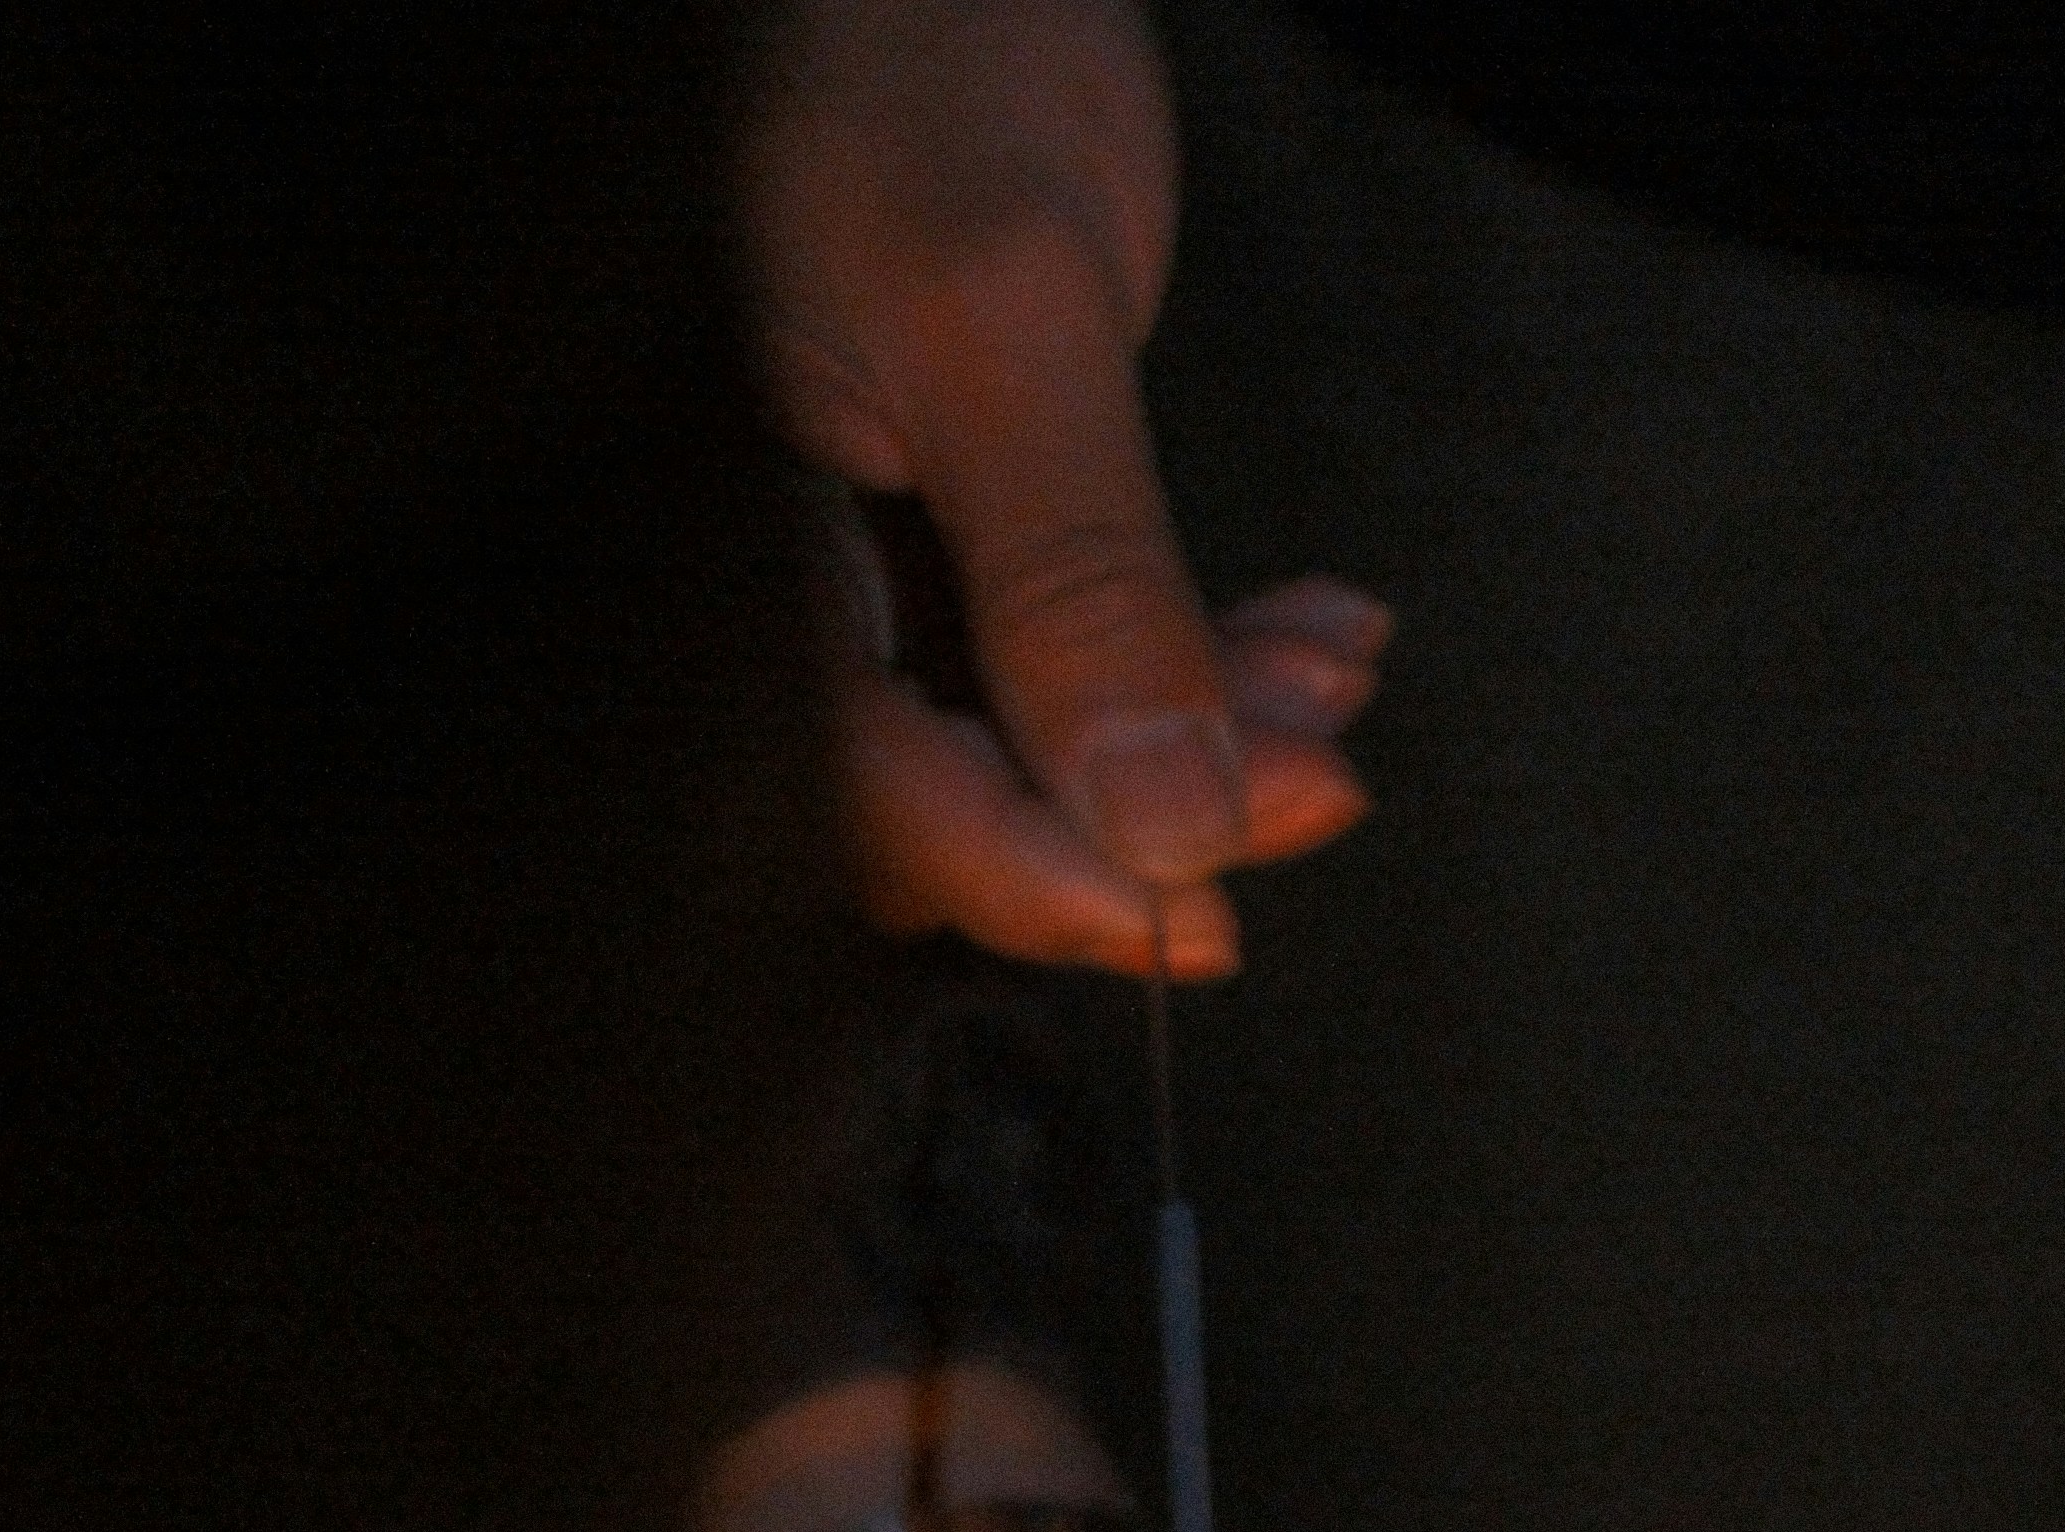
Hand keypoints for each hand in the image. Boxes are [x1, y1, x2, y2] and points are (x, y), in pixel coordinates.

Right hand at [744, 0, 1385, 974]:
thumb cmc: (918, 51)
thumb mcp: (1010, 316)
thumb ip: (1078, 584)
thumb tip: (1155, 830)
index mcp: (728, 545)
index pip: (868, 795)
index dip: (1037, 875)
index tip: (1204, 912)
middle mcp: (778, 572)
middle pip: (952, 792)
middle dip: (1151, 808)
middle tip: (1325, 778)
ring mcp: (861, 546)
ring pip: (1028, 731)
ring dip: (1200, 734)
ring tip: (1335, 678)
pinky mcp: (942, 514)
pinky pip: (1058, 645)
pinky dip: (1192, 655)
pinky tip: (1311, 632)